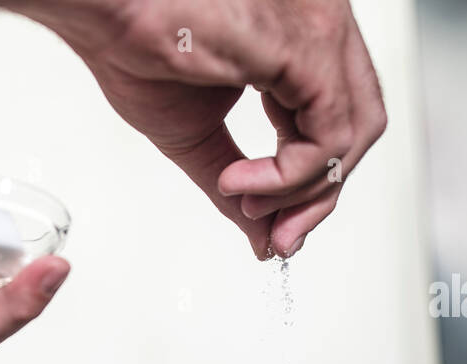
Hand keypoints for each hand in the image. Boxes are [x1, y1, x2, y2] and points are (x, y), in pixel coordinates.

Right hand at [4, 0, 385, 258]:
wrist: (106, 17)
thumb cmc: (136, 51)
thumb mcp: (200, 140)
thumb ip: (242, 189)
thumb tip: (265, 238)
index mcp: (300, 42)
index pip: (338, 122)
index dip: (312, 184)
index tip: (276, 230)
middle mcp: (321, 27)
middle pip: (360, 128)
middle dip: (319, 195)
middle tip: (279, 236)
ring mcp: (320, 30)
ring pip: (351, 136)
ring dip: (299, 192)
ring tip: (246, 201)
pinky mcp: (308, 45)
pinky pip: (328, 135)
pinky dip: (289, 177)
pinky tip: (239, 183)